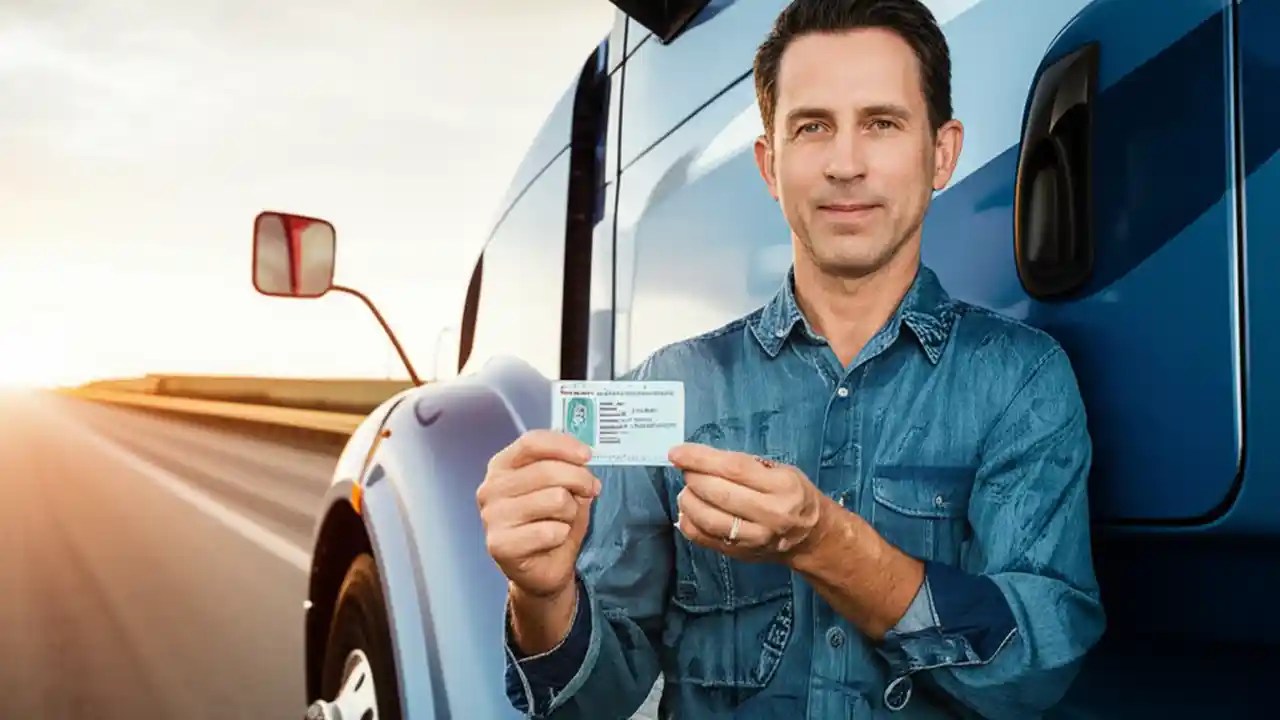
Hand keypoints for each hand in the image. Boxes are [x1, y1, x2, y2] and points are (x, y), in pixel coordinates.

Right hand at [477, 429, 600, 598]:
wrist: (542, 569)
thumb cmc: (551, 523)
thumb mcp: (565, 488)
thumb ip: (570, 469)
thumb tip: (582, 460)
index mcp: (502, 466)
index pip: (531, 442)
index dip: (563, 445)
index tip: (587, 455)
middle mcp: (491, 488)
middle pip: (547, 470)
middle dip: (580, 480)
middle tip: (591, 490)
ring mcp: (492, 517)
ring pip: (555, 499)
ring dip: (571, 511)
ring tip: (564, 520)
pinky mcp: (499, 544)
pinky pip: (550, 531)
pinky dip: (562, 535)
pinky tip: (553, 540)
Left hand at [668, 443, 824, 563]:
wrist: (809, 536)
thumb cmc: (791, 495)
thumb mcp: (780, 471)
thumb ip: (743, 465)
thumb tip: (700, 460)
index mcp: (782, 487)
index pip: (733, 469)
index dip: (701, 459)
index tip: (678, 452)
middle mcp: (771, 514)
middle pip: (718, 493)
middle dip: (693, 477)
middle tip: (687, 470)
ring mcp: (755, 538)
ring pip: (708, 518)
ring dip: (688, 500)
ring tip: (688, 490)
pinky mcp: (740, 553)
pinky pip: (704, 538)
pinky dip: (688, 521)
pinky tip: (689, 510)